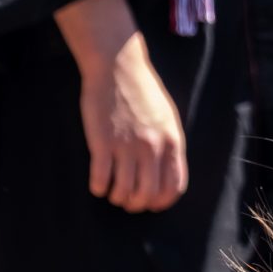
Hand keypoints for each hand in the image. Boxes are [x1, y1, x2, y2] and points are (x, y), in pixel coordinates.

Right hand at [57, 0, 187, 212]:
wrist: (117, 67)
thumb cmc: (142, 91)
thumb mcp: (167, 117)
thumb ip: (168, 144)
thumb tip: (166, 172)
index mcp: (171, 142)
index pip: (174, 186)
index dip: (162, 201)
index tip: (151, 203)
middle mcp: (152, 148)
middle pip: (147, 194)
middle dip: (136, 204)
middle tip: (127, 200)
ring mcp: (127, 146)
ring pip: (124, 191)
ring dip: (117, 197)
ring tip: (112, 192)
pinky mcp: (102, 142)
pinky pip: (101, 179)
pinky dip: (99, 188)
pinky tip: (98, 184)